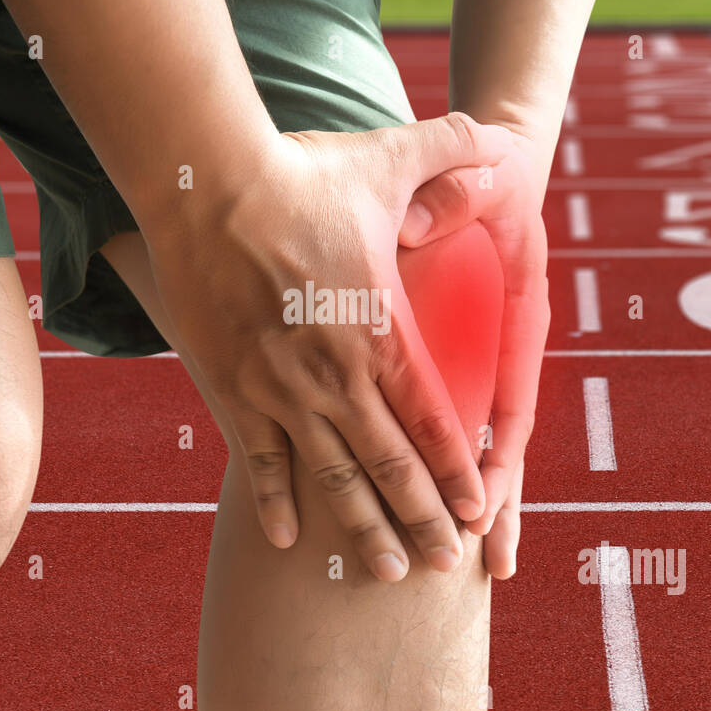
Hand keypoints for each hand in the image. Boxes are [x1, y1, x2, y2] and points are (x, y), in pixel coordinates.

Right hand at [144, 114, 517, 580]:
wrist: (206, 184)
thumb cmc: (301, 175)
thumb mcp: (388, 159)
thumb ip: (453, 152)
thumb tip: (504, 137)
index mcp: (379, 331)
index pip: (433, 419)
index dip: (458, 470)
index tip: (479, 511)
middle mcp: (334, 374)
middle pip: (389, 466)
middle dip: (422, 520)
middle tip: (446, 565)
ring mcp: (279, 389)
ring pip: (331, 478)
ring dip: (361, 528)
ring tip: (387, 572)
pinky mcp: (232, 389)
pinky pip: (259, 462)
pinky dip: (275, 502)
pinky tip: (287, 541)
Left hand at [398, 129, 552, 578]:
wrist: (481, 174)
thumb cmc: (484, 181)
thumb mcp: (476, 176)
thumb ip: (454, 194)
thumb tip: (427, 214)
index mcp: (514, 321)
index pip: (510, 402)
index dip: (496, 457)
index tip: (485, 507)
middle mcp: (493, 355)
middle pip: (491, 444)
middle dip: (485, 507)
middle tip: (477, 567)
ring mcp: (469, 362)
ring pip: (453, 443)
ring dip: (444, 500)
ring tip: (432, 560)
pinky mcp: (434, 358)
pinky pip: (421, 419)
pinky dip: (403, 461)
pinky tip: (375, 508)